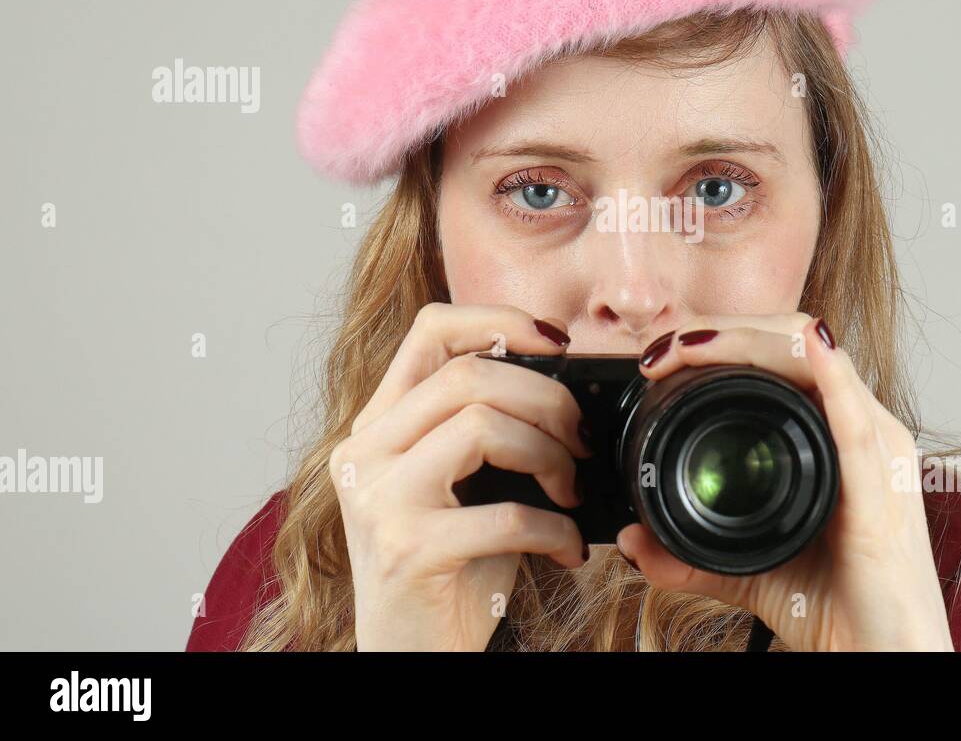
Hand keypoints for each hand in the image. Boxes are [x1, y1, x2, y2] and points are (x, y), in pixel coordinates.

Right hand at [329, 303, 590, 650]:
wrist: (413, 655)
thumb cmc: (451, 568)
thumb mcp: (464, 483)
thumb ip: (489, 428)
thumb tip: (567, 388)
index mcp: (378, 424)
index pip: (429, 330)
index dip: (499, 320)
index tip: (558, 343)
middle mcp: (364, 451)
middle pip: (469, 374)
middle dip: (548, 399)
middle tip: (581, 440)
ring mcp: (378, 499)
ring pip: (482, 424)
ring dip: (551, 456)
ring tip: (571, 493)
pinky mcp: (407, 549)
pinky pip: (506, 513)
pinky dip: (556, 529)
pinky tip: (568, 549)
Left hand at [621, 314, 953, 651]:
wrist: (880, 659)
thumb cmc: (837, 608)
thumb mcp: (747, 570)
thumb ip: (689, 556)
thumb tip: (633, 539)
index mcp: (836, 434)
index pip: (781, 355)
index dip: (722, 338)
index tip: (661, 353)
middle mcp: (862, 430)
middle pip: (795, 342)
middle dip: (726, 330)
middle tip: (665, 348)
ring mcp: (878, 455)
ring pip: (819, 363)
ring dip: (751, 342)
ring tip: (693, 346)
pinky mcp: (883, 492)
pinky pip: (858, 425)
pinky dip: (835, 380)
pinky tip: (814, 350)